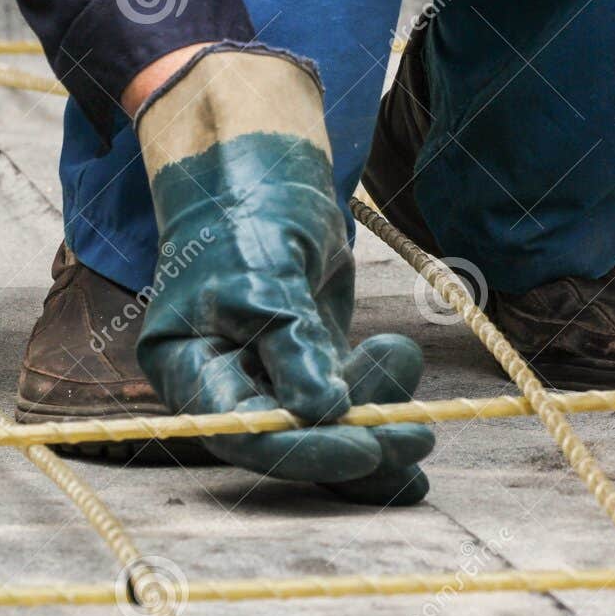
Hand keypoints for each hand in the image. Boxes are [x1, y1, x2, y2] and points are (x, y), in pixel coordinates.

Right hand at [133, 46, 432, 504]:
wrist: (260, 165)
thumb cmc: (245, 206)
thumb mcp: (266, 272)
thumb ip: (293, 345)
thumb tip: (324, 412)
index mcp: (188, 364)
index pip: (244, 428)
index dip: (304, 450)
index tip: (365, 448)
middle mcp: (223, 382)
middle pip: (288, 440)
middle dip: (353, 444)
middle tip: (416, 437)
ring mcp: (269, 375)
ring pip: (322, 430)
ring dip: (377, 434)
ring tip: (426, 427)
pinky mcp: (308, 364)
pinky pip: (344, 408)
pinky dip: (380, 420)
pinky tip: (418, 443)